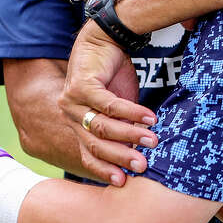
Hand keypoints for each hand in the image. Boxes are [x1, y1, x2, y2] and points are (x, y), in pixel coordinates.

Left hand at [58, 20, 158, 185]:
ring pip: (103, 126)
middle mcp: (70, 115)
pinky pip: (109, 105)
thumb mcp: (119, 108)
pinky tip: (149, 117)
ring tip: (152, 140)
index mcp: (76, 124)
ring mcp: (72, 101)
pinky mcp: (81, 86)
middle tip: (143, 166)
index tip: (123, 183)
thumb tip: (138, 154)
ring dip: (130, 134)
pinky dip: (131, 113)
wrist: (105, 40)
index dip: (104, 169)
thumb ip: (122, 129)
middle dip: (121, 156)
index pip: (88, 154)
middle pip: (95, 144)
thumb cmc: (112, 76)